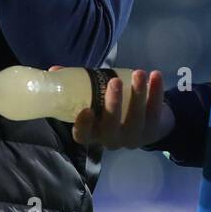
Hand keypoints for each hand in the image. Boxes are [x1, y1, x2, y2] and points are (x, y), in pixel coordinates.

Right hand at [51, 67, 169, 148]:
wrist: (149, 123)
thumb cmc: (112, 108)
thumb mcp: (93, 99)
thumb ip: (76, 86)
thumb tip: (54, 71)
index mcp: (94, 133)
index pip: (83, 136)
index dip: (84, 126)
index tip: (86, 110)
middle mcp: (113, 139)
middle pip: (112, 127)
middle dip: (113, 105)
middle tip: (114, 82)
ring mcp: (135, 137)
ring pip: (136, 119)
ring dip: (138, 95)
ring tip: (139, 73)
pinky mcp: (154, 129)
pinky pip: (155, 112)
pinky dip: (156, 93)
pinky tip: (155, 76)